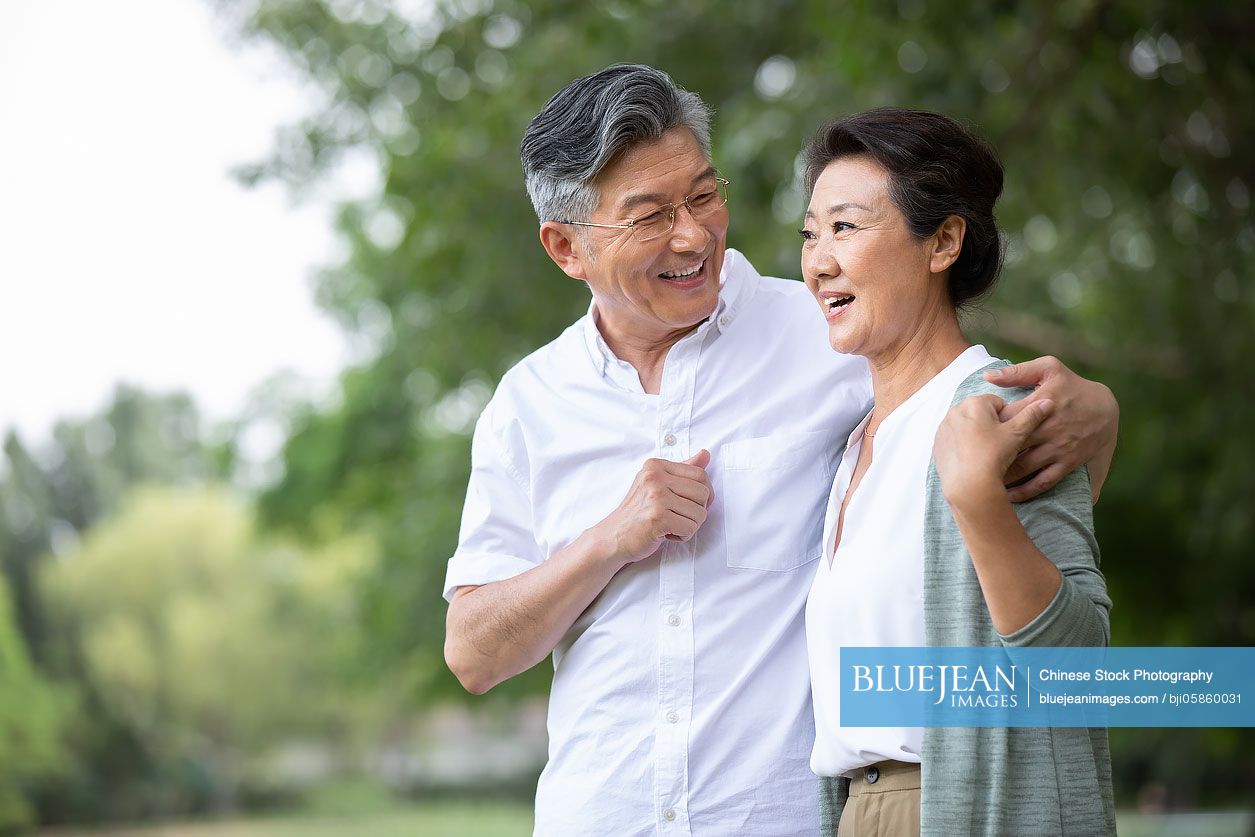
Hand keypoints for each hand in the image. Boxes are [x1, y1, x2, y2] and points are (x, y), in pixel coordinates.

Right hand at [589, 450, 712, 567]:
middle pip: (703, 493)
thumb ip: (682, 470)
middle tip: (677, 517)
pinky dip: (682, 536)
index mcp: (655, 466)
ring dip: (689, 526)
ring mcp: (656, 496)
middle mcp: (655, 477)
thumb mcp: (657, 484)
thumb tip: (705, 454)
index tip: (690, 504)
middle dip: (696, 511)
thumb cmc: (638, 512)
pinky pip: (690, 528)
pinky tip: (666, 534)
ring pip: (700, 513)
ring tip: (669, 525)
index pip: (700, 474)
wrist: (613, 537)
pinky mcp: (658, 517)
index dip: (703, 494)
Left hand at [934, 395, 1053, 509]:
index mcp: (974, 403)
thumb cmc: (994, 455)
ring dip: (977, 436)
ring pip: (966, 428)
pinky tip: (974, 460)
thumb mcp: (1017, 433)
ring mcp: (943, 429)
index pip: (996, 402)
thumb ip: (1031, 414)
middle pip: (979, 414)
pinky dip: (964, 448)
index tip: (1011, 431)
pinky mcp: (937, 446)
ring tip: (988, 454)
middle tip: (1001, 443)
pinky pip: (954, 442)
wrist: (969, 485)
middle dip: (991, 425)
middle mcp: (955, 411)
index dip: (1007, 417)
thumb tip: (1046, 402)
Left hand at [984, 356, 1118, 501]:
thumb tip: (988, 376)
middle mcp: (1049, 429)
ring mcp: (1058, 448)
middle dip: (989, 455)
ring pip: (1024, 466)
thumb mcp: (1049, 369)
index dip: (987, 426)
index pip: (1006, 418)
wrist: (1107, 408)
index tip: (972, 432)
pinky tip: (1008, 496)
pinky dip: (1025, 491)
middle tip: (968, 463)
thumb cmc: (1073, 385)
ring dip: (1002, 476)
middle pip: (1011, 445)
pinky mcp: (1068, 463)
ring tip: (981, 481)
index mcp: (1041, 405)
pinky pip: (1043, 482)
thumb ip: (1018, 372)